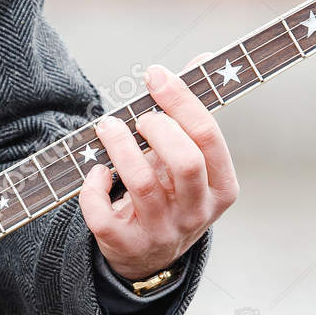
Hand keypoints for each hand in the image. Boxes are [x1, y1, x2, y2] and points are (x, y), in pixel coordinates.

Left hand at [79, 64, 238, 281]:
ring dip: (120, 147)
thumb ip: (191, 113)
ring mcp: (162, 233)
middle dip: (158, 128)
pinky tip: (96, 173)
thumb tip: (203, 59)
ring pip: (142, 184)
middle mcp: (196, 213)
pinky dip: (94, 188)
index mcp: (221, 188)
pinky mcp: (126, 245)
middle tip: (138, 117)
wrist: (148, 255)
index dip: (180, 100)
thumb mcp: (189, 159)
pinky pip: (104, 215)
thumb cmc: (170, 192)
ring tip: (107, 127)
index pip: (207, 137)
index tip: (155, 75)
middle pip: (185, 162)